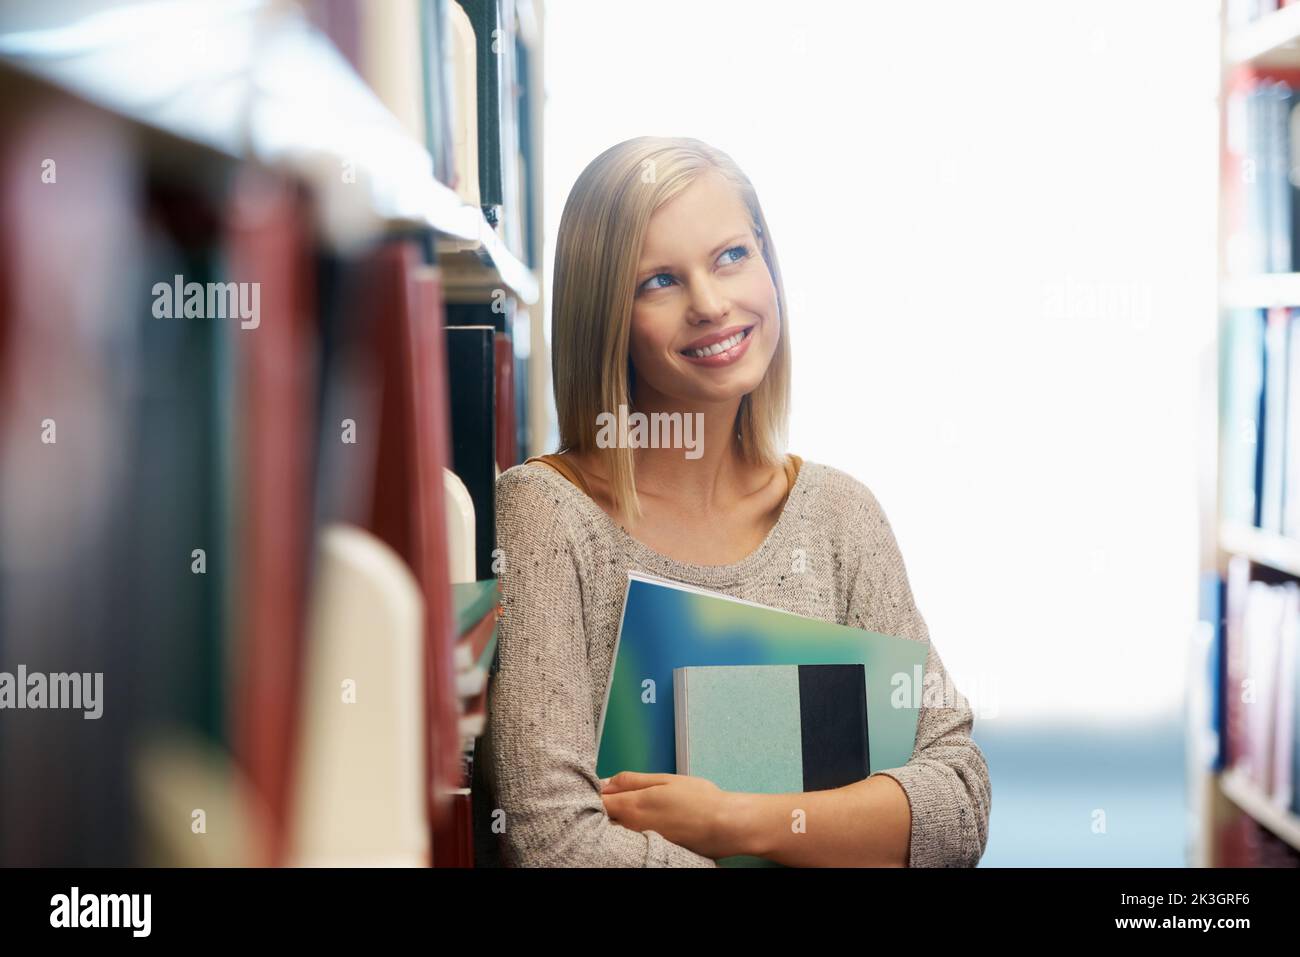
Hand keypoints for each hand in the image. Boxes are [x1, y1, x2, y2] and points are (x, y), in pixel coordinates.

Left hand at [600, 771, 740, 858]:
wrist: (723, 826)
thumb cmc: (699, 799)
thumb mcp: (664, 779)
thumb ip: (632, 780)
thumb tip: (608, 782)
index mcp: (632, 806)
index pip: (598, 801)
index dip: (593, 791)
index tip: (597, 784)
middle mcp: (631, 828)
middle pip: (603, 818)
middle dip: (602, 805)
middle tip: (612, 793)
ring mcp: (641, 840)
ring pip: (616, 829)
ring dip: (615, 817)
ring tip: (629, 805)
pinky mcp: (652, 847)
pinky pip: (630, 838)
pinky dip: (629, 828)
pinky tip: (643, 819)